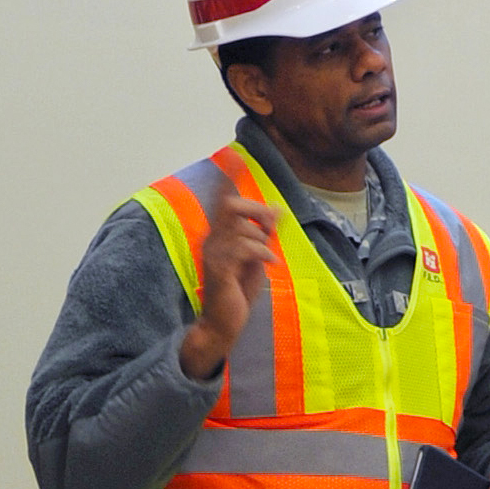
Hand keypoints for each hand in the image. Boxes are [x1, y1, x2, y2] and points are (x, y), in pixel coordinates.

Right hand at [180, 194, 275, 377]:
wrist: (224, 323)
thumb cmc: (238, 292)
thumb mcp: (256, 259)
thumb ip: (263, 234)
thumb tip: (277, 208)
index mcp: (220, 235)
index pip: (224, 200)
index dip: (231, 180)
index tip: (240, 166)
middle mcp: (212, 239)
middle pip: (231, 205)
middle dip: (256, 211)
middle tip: (270, 230)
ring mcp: (213, 252)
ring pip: (240, 227)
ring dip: (260, 240)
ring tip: (267, 258)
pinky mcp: (218, 268)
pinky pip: (243, 248)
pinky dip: (262, 253)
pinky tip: (270, 264)